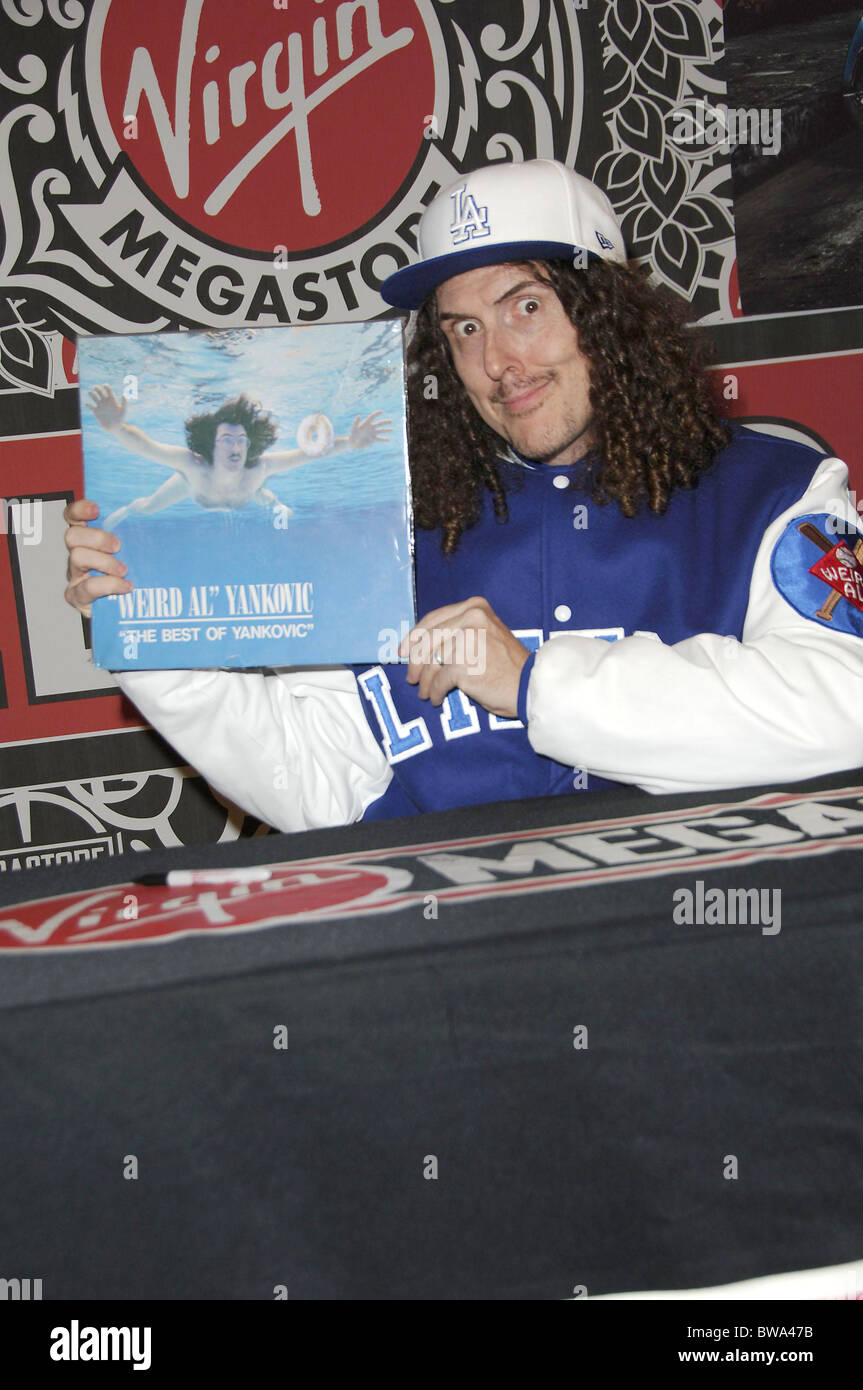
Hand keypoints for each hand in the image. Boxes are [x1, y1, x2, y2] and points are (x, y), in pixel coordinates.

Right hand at [63, 498, 130, 617]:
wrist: (123, 612)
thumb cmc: (131, 577)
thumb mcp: (133, 553)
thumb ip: (137, 538)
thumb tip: (160, 521)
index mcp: (88, 539)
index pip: (73, 517)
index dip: (80, 510)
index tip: (96, 510)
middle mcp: (77, 554)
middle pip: (72, 535)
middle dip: (97, 537)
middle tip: (118, 546)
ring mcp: (75, 575)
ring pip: (78, 557)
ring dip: (104, 561)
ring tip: (124, 570)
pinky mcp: (77, 596)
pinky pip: (88, 586)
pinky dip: (110, 585)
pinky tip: (126, 586)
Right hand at [87, 384, 126, 432]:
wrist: (116, 427)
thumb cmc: (121, 419)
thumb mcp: (124, 410)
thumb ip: (124, 403)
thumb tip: (124, 394)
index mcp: (112, 400)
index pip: (109, 391)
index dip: (106, 387)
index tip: (105, 385)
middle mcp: (106, 402)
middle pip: (100, 392)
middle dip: (97, 389)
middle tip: (95, 387)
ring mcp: (101, 406)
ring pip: (94, 397)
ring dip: (92, 394)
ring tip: (89, 392)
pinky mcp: (96, 412)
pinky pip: (91, 406)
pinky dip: (88, 404)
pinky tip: (87, 403)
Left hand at [348, 411, 391, 449]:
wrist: (352, 443)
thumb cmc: (352, 435)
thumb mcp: (353, 429)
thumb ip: (356, 422)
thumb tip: (358, 415)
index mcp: (366, 423)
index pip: (372, 417)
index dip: (376, 414)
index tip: (381, 411)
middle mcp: (370, 428)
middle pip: (379, 423)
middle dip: (385, 422)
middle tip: (391, 420)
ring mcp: (372, 433)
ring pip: (381, 431)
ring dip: (387, 430)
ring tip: (392, 429)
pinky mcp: (373, 439)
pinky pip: (379, 439)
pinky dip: (384, 439)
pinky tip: (389, 439)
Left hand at [399, 596, 529, 718]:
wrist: (530, 685)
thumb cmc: (506, 664)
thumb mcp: (484, 634)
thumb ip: (456, 632)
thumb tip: (415, 646)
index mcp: (475, 607)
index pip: (433, 619)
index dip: (414, 637)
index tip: (403, 652)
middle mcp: (472, 618)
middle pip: (427, 641)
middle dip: (415, 662)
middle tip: (411, 678)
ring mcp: (468, 641)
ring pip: (430, 662)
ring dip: (425, 681)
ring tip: (425, 692)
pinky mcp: (465, 666)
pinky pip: (438, 681)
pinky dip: (434, 692)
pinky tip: (437, 698)